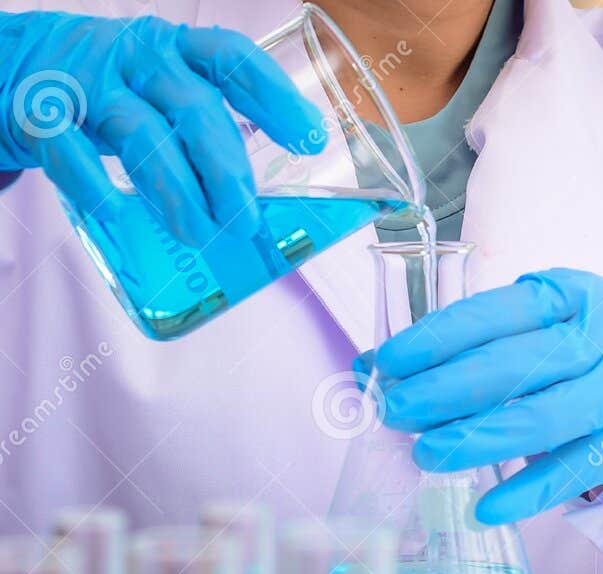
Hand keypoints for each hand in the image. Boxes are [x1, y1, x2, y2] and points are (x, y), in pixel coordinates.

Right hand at [0, 12, 323, 246]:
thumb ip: (205, 130)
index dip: (274, 96)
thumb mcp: (160, 91)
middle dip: (225, 168)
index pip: (231, 58)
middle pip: (192, 108)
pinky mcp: (39, 113)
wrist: (12, 66)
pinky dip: (92, 184)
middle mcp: (134, 58)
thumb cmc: (111, 91)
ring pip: (139, 132)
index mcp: (174, 49)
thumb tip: (267, 205)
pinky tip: (117, 215)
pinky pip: (67, 149)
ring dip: (175, 189)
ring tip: (201, 234)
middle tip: (245, 220)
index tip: (310, 139)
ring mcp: (86, 82)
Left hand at [358, 268, 602, 524]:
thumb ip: (461, 344)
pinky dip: (526, 493)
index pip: (497, 313)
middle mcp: (602, 339)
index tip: (388, 362)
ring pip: (546, 417)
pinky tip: (483, 506)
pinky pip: (572, 471)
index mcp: (571, 296)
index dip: (439, 338)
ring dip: (480, 439)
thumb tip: (370, 369)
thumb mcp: (531, 326)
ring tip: (427, 454)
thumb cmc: (575, 349)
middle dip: (448, 390)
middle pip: (519, 365)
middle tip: (396, 412)